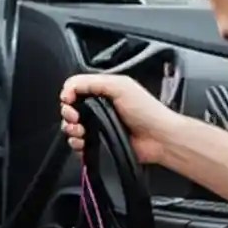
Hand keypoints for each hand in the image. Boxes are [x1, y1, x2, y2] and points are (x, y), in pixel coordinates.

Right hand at [60, 74, 179, 164]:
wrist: (159, 138)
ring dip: (71, 130)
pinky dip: (76, 144)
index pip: (75, 89)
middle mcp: (99, 109)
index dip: (68, 95)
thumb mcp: (120, 85)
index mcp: (103, 91)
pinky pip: (79, 145)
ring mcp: (98, 127)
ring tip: (80, 131)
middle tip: (76, 118)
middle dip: (68, 114)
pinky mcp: (99, 144)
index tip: (69, 101)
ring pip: (71, 128)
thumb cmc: (147, 111)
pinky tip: (82, 143)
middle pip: (70, 109)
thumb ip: (92, 82)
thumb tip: (68, 88)